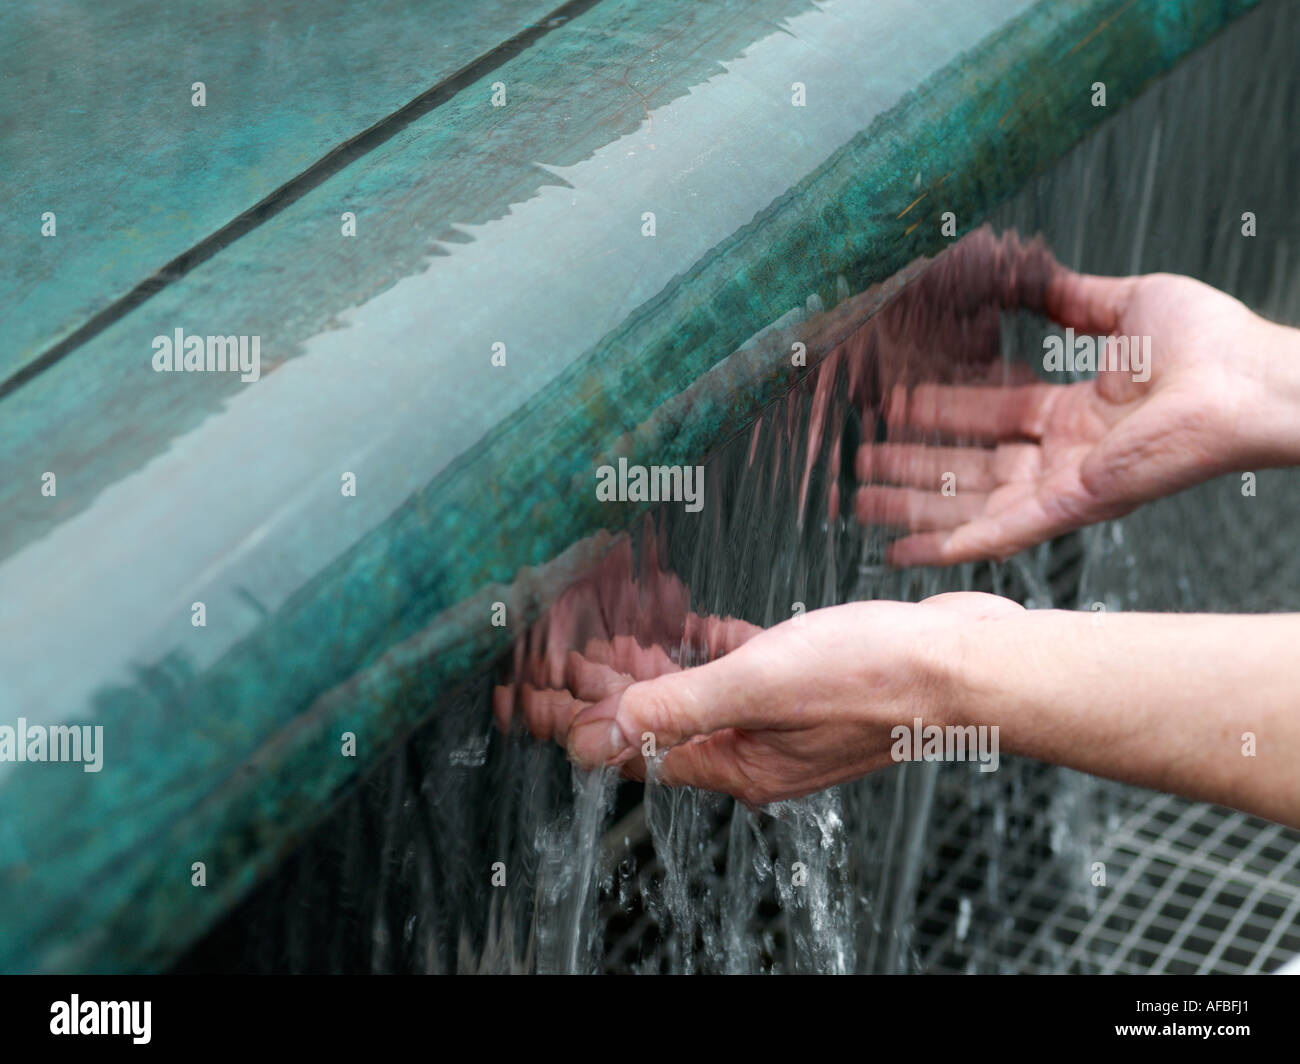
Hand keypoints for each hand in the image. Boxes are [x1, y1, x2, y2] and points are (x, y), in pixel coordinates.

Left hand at [565, 592, 1022, 804]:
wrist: (968, 664)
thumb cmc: (876, 676)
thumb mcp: (759, 686)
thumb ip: (675, 706)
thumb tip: (595, 738)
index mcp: (735, 761)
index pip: (626, 748)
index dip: (568, 721)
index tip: (519, 699)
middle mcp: (752, 747)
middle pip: (651, 721)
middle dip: (596, 691)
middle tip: (547, 658)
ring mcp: (780, 715)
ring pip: (691, 692)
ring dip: (645, 666)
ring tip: (599, 637)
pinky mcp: (806, 680)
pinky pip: (738, 667)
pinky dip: (705, 647)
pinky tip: (686, 623)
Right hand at [858, 269, 1292, 564]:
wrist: (1249, 382)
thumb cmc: (1213, 345)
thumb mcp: (1124, 304)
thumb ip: (1070, 297)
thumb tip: (1029, 274)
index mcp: (1077, 411)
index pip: (991, 414)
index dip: (942, 409)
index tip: (898, 402)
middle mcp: (1064, 454)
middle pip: (968, 464)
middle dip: (911, 464)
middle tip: (861, 460)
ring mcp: (1064, 485)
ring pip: (969, 502)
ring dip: (912, 504)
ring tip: (859, 502)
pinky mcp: (1069, 506)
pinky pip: (997, 533)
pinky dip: (947, 545)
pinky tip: (902, 551)